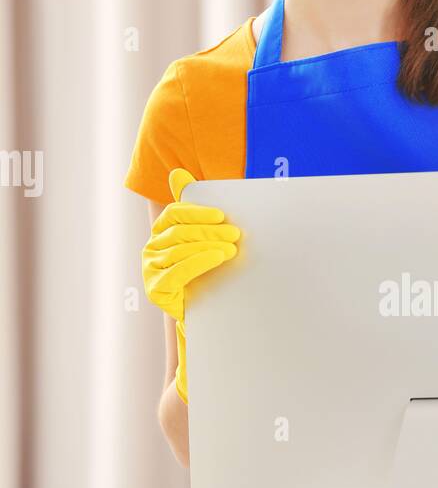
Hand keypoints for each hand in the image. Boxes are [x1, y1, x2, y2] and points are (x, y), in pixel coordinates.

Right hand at [142, 167, 240, 402]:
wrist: (206, 314)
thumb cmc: (208, 273)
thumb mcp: (206, 241)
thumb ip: (196, 211)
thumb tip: (178, 173)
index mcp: (160, 233)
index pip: (174, 214)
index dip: (197, 211)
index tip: (222, 215)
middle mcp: (151, 250)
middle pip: (179, 232)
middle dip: (209, 231)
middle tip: (236, 234)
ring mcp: (150, 270)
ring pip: (179, 250)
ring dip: (208, 246)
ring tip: (233, 248)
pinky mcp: (156, 290)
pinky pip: (177, 271)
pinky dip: (199, 262)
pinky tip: (219, 257)